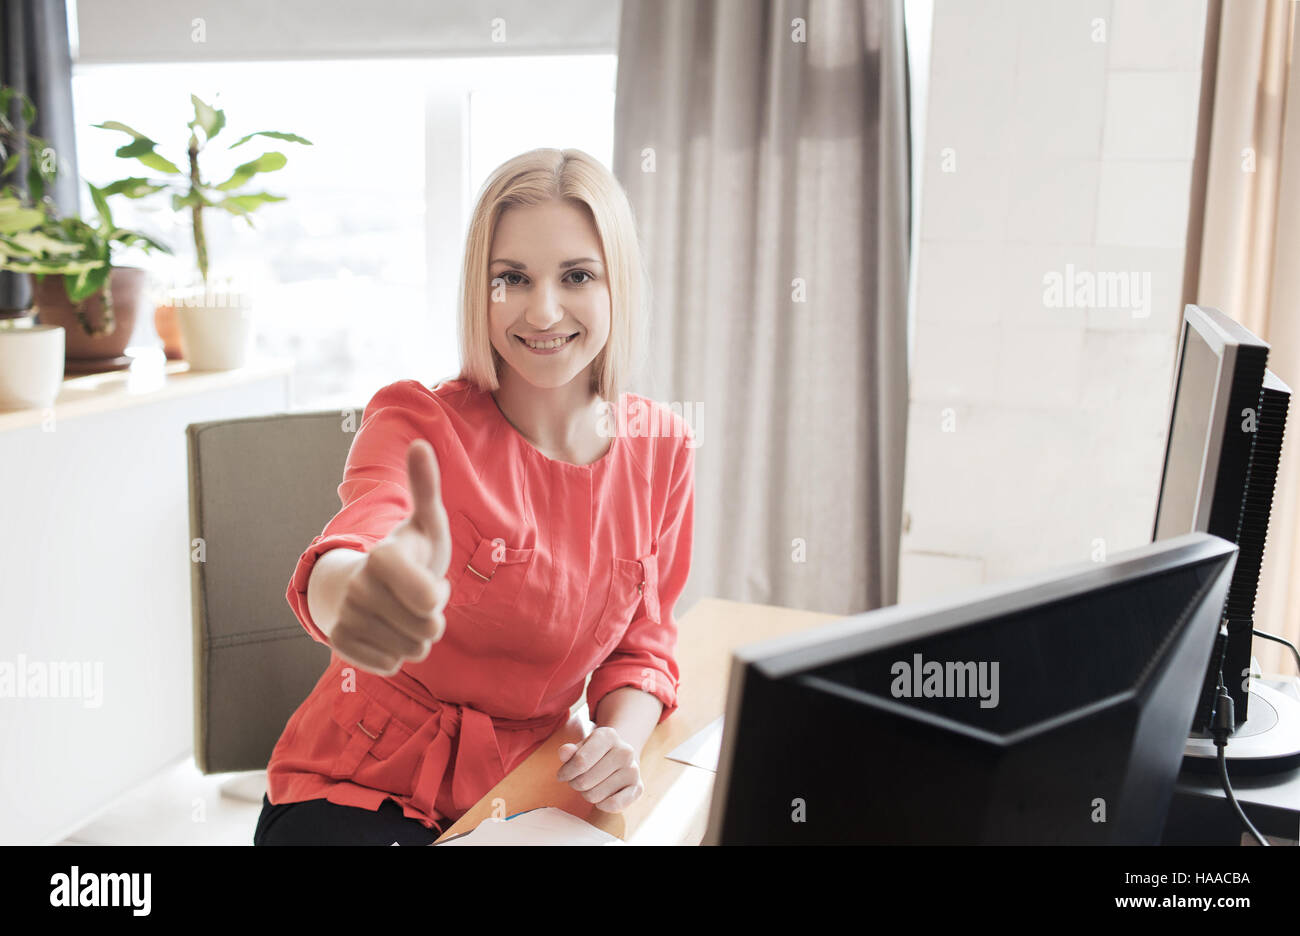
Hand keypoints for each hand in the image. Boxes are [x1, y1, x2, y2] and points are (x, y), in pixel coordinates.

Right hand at [330, 438, 451, 676]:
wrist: (366, 584)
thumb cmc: (409, 552)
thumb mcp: (426, 522)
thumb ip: (426, 487)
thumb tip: (421, 444)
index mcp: (382, 557)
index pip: (432, 602)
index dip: (438, 595)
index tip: (427, 576)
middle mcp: (359, 588)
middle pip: (428, 631)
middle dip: (431, 618)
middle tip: (416, 597)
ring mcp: (347, 618)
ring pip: (413, 650)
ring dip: (416, 636)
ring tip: (402, 612)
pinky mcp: (342, 646)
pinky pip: (392, 664)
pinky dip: (397, 653)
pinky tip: (386, 630)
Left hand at [556, 726, 644, 812]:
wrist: (622, 756)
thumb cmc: (596, 753)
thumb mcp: (581, 747)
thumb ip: (570, 751)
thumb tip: (564, 752)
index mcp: (608, 735)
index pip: (580, 762)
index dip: (566, 772)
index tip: (563, 775)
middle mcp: (625, 751)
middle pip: (585, 781)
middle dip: (575, 784)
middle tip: (579, 779)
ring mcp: (633, 770)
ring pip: (594, 795)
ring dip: (587, 794)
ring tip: (592, 784)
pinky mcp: (638, 788)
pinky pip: (613, 805)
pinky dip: (602, 804)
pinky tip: (602, 796)